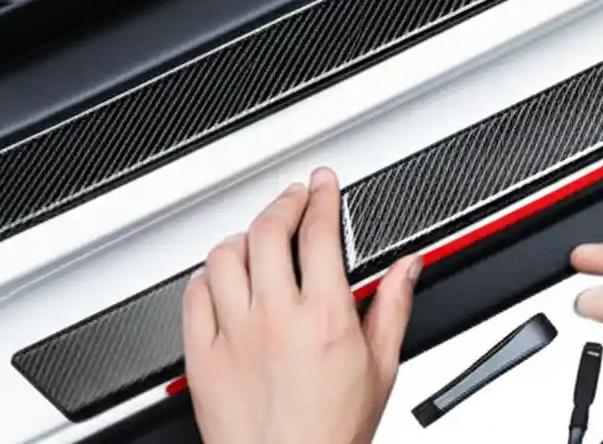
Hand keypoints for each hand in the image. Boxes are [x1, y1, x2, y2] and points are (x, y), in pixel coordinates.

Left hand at [183, 168, 421, 443]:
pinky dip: (207, 276)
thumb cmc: (332, 432)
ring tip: (257, 236)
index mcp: (324, 316)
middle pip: (268, 231)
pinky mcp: (203, 357)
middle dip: (284, 204)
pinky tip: (221, 277)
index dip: (321, 197)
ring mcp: (234, 335)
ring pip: (224, 257)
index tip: (323, 185)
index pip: (319, 233)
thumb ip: (394, 308)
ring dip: (243, 236)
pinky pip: (194, 296)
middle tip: (294, 199)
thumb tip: (408, 269)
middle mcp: (275, 317)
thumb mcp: (382, 367)